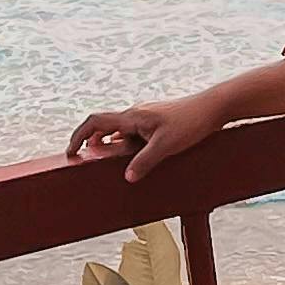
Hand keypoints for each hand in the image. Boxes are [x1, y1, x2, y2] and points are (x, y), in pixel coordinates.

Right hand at [69, 91, 228, 179]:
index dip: (78, 135)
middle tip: (87, 162)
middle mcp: (135, 114)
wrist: (213, 107)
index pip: (95, 122)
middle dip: (92, 143)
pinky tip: (134, 157)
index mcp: (132, 117)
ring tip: (109, 163)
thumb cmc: (191, 123)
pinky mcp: (156, 121)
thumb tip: (127, 178)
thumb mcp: (166, 146)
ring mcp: (145, 116)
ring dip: (110, 144)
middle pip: (104, 126)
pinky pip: (133, 132)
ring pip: (119, 130)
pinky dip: (126, 144)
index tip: (70, 152)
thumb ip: (145, 162)